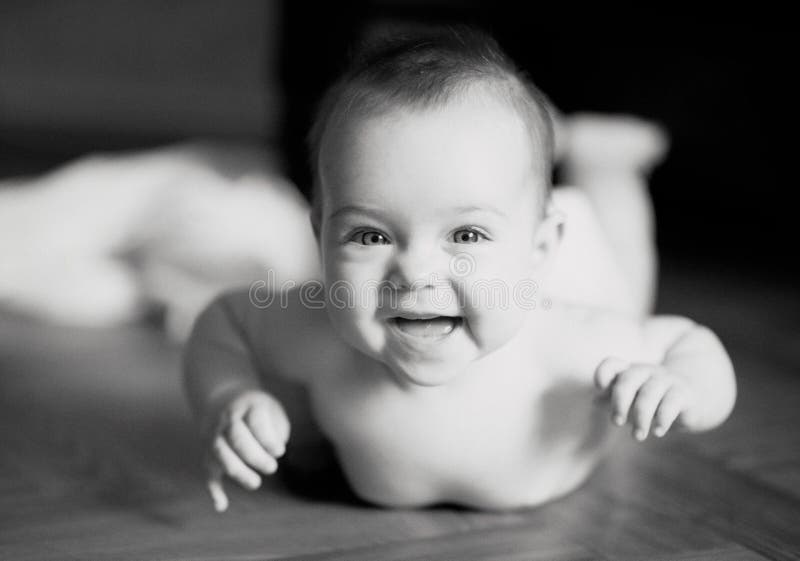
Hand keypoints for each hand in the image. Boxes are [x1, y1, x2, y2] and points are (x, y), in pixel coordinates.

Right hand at [204, 390, 290, 511]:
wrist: (222, 400)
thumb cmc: (256, 410)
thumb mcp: (271, 410)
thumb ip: (277, 428)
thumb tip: (275, 451)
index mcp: (247, 405)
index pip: (255, 422)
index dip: (268, 440)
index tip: (280, 452)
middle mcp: (227, 419)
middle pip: (237, 438)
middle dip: (255, 456)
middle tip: (272, 468)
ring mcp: (214, 436)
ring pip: (220, 455)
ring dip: (238, 472)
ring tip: (255, 483)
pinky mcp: (208, 454)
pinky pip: (208, 472)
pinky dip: (213, 490)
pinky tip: (222, 506)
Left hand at [594, 357, 693, 440]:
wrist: (692, 396)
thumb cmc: (652, 399)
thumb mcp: (631, 398)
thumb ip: (612, 398)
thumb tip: (595, 401)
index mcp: (629, 372)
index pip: (612, 365)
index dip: (603, 373)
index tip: (600, 387)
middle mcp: (646, 372)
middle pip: (628, 379)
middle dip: (619, 402)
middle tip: (617, 423)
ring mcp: (666, 380)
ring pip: (649, 393)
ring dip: (640, 417)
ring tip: (637, 436)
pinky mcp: (683, 393)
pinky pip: (671, 402)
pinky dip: (662, 418)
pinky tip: (658, 432)